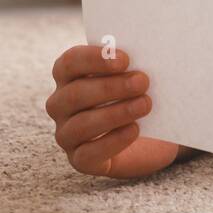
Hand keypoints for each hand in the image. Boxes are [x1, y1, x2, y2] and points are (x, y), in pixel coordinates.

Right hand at [45, 45, 184, 178]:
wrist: (151, 136)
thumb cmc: (138, 95)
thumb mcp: (136, 75)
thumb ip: (134, 63)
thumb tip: (150, 52)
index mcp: (69, 76)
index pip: (69, 63)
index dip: (93, 59)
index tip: (125, 59)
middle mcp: (61, 105)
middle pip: (75, 93)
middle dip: (110, 87)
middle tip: (142, 81)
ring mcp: (67, 134)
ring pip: (80, 124)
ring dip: (115, 113)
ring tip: (145, 105)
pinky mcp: (80, 160)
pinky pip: (88, 154)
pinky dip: (113, 141)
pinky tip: (135, 129)